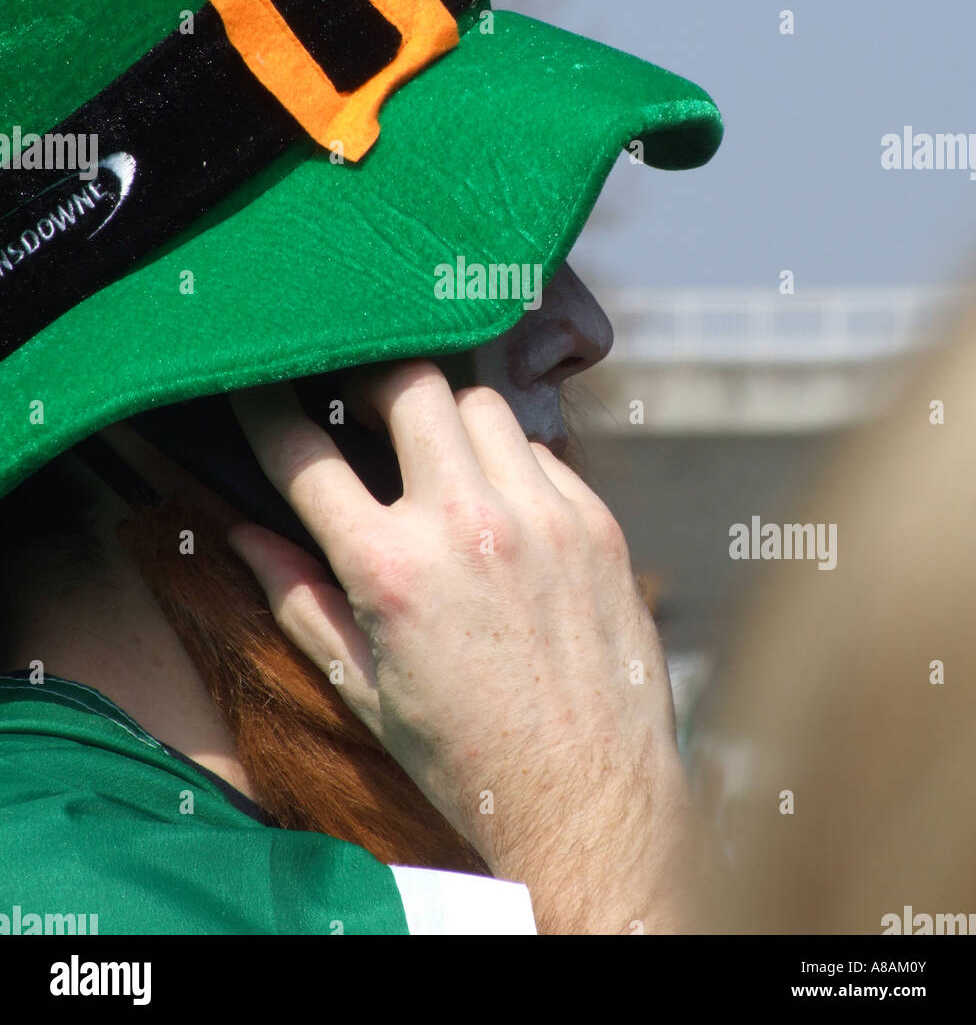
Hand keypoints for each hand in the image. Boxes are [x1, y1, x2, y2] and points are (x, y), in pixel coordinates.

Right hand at [228, 359, 704, 932]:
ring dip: (445, 416)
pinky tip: (500, 503)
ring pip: (480, 402)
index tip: (255, 389)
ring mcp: (541, 517)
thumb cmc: (462, 754)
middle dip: (372, 381)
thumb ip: (297, 600)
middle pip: (408, 384)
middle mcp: (467, 526)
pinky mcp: (596, 522)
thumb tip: (241, 535)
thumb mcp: (361, 690)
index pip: (305, 456)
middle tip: (361, 406)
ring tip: (434, 454)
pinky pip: (541, 451)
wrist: (586, 796)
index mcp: (392, 573)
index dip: (265, 411)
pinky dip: (509, 461)